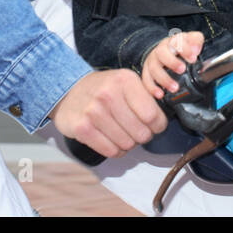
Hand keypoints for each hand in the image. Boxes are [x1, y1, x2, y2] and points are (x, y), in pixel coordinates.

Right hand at [50, 69, 167, 158]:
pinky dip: (115, 150)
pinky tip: (111, 139)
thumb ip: (145, 97)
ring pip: (127, 144)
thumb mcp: (125, 83)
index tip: (154, 125)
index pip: (153, 115)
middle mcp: (109, 94)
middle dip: (142, 136)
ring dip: (128, 144)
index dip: (158, 126)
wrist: (69, 92)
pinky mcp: (82, 128)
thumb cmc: (103, 90)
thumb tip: (164, 120)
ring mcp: (93, 111)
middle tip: (136, 130)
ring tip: (122, 133)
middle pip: (142, 133)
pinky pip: (111, 151)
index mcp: (125, 80)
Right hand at [140, 31, 204, 98]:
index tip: (193, 58)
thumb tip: (196, 49)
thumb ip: (196, 41)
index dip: (184, 49)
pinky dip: (152, 88)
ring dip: (164, 79)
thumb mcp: (191, 40)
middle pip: (161, 53)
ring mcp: (152, 61)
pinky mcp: (146, 72)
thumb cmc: (180, 47)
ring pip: (153, 68)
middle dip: (172, 62)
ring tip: (175, 87)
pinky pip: (146, 80)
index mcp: (172, 42)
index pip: (176, 42)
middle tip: (182, 69)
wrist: (165, 51)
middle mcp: (160, 50)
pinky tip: (160, 94)